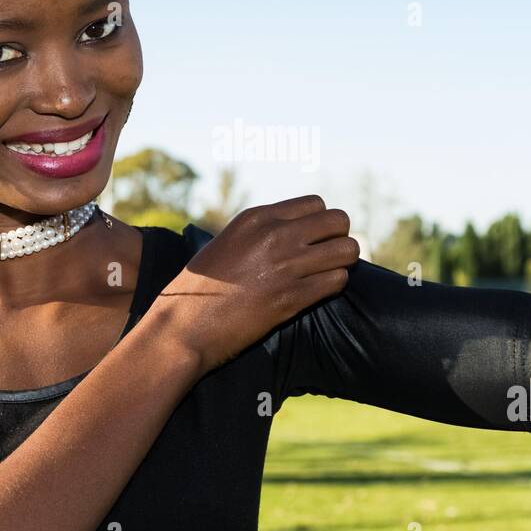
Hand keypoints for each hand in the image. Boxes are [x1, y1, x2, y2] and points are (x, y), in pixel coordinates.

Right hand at [155, 195, 358, 376]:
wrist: (183, 326)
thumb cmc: (199, 288)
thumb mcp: (227, 243)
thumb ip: (260, 233)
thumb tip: (291, 232)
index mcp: (257, 218)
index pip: (316, 204)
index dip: (321, 223)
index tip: (315, 240)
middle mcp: (274, 235)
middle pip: (338, 221)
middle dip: (338, 239)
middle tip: (326, 257)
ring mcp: (285, 266)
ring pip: (346, 251)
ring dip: (341, 263)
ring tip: (325, 275)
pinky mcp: (291, 298)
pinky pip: (337, 281)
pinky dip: (334, 286)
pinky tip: (317, 293)